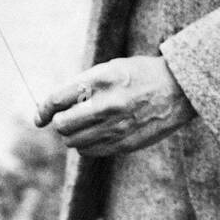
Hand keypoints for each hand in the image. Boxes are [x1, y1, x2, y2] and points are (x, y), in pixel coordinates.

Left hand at [36, 56, 195, 157]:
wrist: (179, 89)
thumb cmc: (140, 74)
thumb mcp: (111, 68)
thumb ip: (83, 85)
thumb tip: (55, 106)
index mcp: (100, 80)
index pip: (58, 99)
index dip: (44, 110)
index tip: (40, 117)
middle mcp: (107, 105)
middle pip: (63, 125)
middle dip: (59, 123)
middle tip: (66, 119)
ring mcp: (116, 127)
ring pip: (74, 142)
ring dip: (73, 136)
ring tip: (84, 126)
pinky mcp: (125, 144)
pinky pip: (91, 152)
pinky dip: (87, 146)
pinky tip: (96, 135)